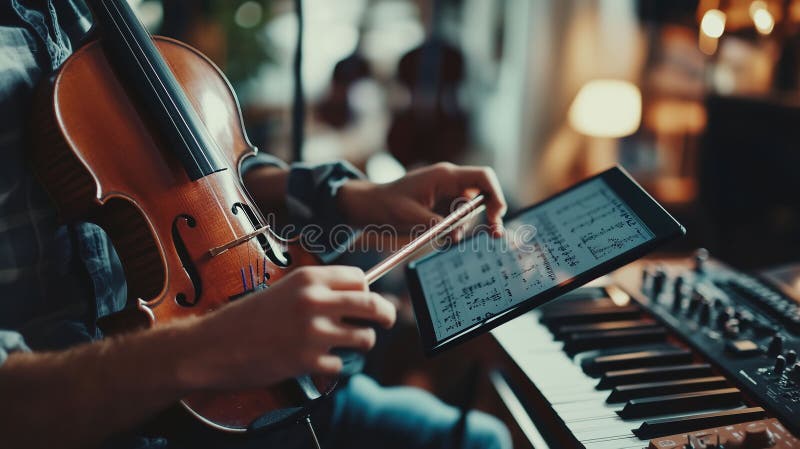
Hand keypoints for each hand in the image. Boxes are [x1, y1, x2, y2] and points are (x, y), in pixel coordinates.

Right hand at [182, 266, 395, 389]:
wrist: (215, 345)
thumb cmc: (249, 318)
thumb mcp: (284, 290)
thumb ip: (318, 290)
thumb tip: (361, 293)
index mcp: (309, 279)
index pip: (360, 277)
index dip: (368, 289)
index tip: (369, 298)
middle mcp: (315, 302)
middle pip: (373, 304)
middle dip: (386, 314)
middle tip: (387, 320)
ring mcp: (313, 332)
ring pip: (365, 337)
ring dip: (361, 343)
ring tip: (346, 344)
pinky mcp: (308, 361)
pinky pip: (342, 364)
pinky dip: (334, 366)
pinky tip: (316, 361)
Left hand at [338, 162, 507, 237]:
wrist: (370, 206)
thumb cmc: (386, 204)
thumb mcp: (407, 215)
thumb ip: (432, 222)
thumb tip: (453, 233)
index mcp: (444, 176)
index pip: (482, 177)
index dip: (495, 194)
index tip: (496, 215)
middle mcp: (449, 182)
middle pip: (483, 193)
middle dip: (490, 213)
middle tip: (495, 234)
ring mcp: (446, 193)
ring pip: (471, 209)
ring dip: (467, 226)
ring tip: (452, 239)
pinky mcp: (441, 205)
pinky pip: (458, 217)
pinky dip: (457, 229)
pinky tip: (447, 239)